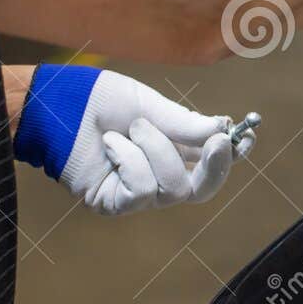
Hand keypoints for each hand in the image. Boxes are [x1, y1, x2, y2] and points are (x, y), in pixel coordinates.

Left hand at [13, 65, 254, 215]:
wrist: (55, 106)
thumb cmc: (98, 100)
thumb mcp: (148, 105)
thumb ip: (184, 123)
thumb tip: (224, 129)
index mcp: (175, 149)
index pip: (213, 162)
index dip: (233, 155)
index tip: (246, 136)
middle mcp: (160, 175)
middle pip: (203, 189)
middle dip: (215, 167)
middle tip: (216, 143)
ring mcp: (139, 193)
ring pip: (174, 189)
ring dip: (157, 151)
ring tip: (131, 128)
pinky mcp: (116, 203)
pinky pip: (141, 191)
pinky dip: (129, 161)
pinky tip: (111, 145)